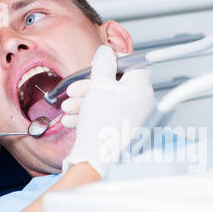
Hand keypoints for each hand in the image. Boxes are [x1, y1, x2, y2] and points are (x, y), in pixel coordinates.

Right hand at [60, 45, 154, 175]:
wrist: (97, 159)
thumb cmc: (101, 125)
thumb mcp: (98, 85)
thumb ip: (103, 64)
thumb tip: (107, 52)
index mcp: (141, 87)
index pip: (132, 65)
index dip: (112, 62)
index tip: (98, 64)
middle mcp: (143, 103)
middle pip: (116, 85)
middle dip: (90, 86)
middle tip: (74, 91)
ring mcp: (136, 119)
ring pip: (108, 102)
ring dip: (85, 102)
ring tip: (69, 108)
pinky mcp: (126, 132)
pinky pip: (108, 117)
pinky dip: (91, 115)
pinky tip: (74, 120)